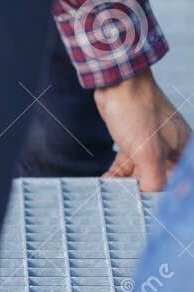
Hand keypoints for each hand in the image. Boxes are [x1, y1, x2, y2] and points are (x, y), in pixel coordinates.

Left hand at [95, 68, 190, 193]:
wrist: (117, 82)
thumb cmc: (137, 112)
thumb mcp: (148, 152)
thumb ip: (154, 179)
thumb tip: (151, 197)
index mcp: (184, 149)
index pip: (180, 182)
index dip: (168, 197)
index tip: (150, 209)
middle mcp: (171, 147)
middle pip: (161, 178)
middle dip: (143, 192)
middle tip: (127, 205)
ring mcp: (151, 142)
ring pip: (141, 172)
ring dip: (127, 184)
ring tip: (114, 197)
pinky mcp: (133, 139)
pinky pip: (128, 163)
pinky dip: (118, 173)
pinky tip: (107, 182)